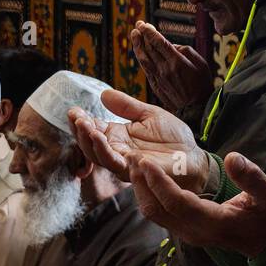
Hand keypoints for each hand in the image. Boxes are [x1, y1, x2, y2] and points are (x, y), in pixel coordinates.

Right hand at [67, 88, 211, 192]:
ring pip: (99, 156)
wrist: (193, 156)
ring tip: (86, 126)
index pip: (93, 129)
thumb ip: (127, 106)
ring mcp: (124, 162)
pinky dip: (107, 152)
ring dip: (90, 141)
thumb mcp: (149, 115)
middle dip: (80, 131)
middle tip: (77, 117)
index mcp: (118, 136)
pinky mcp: (134, 171)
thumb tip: (104, 94)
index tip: (73, 111)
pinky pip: (116, 164)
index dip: (81, 121)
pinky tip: (103, 138)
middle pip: (90, 144)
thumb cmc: (173, 137)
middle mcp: (117, 150)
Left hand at [126, 151, 265, 256]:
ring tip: (134, 162)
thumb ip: (252, 177)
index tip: (146, 161)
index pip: (178, 204)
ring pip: (153, 214)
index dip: (160, 183)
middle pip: (157, 210)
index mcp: (214, 223)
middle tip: (132, 156)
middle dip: (142, 183)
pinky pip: (158, 213)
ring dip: (141, 188)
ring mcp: (187, 233)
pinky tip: (145, 174)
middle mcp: (195, 232)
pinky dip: (148, 193)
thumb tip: (233, 157)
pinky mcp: (184, 230)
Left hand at [130, 21, 213, 113]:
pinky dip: (142, 59)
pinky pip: (146, 69)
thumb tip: (172, 45)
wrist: (197, 108)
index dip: (150, 32)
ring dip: (138, 46)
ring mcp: (159, 78)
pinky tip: (140, 53)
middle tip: (137, 25)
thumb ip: (186, 51)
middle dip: (142, 35)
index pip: (159, 43)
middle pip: (149, 49)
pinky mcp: (156, 85)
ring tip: (134, 36)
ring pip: (144, 59)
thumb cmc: (202, 85)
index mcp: (177, 62)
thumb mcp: (201, 63)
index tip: (144, 24)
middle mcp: (165, 69)